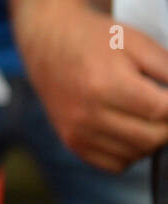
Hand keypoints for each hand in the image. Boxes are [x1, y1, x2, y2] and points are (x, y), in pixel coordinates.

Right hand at [19, 0, 167, 172]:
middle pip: (153, 138)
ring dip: (151, 139)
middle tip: (165, 107)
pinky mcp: (72, 142)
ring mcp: (77, 131)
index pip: (163, 111)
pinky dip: (130, 152)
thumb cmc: (95, 39)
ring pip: (137, 154)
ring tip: (146, 115)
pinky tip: (128, 129)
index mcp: (106, 84)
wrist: (47, 42)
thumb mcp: (137, 42)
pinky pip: (115, 164)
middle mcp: (88, 113)